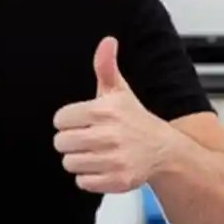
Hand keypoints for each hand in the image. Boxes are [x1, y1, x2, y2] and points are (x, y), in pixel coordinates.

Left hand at [52, 37, 178, 193]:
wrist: (164, 149)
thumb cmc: (134, 119)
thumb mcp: (119, 91)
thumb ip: (105, 67)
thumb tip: (107, 41)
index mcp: (105, 110)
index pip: (60, 120)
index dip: (69, 121)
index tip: (84, 122)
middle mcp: (109, 135)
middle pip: (61, 143)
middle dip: (72, 141)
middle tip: (90, 138)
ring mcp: (114, 159)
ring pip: (70, 163)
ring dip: (80, 160)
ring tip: (97, 153)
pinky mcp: (117, 180)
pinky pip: (82, 182)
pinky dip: (90, 177)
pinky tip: (104, 166)